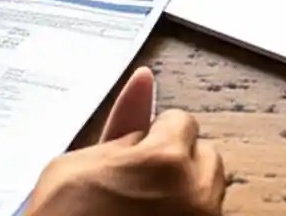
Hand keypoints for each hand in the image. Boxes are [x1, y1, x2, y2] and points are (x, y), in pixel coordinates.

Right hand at [24, 67, 226, 215]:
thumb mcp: (75, 166)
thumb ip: (120, 124)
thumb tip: (144, 81)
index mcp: (165, 159)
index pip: (182, 121)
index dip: (153, 138)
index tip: (133, 159)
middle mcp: (196, 192)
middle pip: (205, 155)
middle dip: (178, 163)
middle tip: (138, 186)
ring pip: (210, 190)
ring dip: (186, 192)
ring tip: (144, 210)